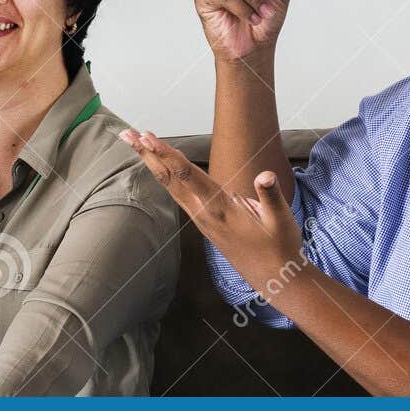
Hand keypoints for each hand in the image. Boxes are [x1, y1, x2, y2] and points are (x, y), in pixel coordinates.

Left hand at [121, 130, 303, 281]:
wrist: (273, 277)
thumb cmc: (279, 246)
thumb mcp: (282, 220)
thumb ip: (271, 195)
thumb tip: (265, 175)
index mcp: (220, 207)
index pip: (188, 175)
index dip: (168, 154)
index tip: (149, 138)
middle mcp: (203, 212)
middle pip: (169, 177)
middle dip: (148, 154)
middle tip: (128, 133)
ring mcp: (200, 217)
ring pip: (169, 185)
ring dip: (151, 162)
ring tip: (135, 142)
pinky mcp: (201, 219)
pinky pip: (176, 193)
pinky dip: (164, 174)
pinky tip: (156, 165)